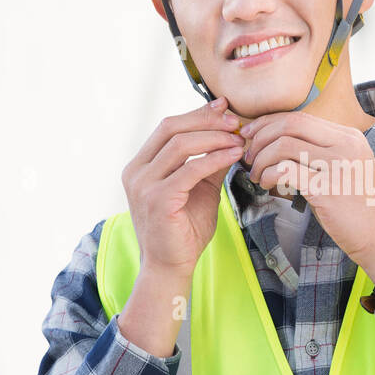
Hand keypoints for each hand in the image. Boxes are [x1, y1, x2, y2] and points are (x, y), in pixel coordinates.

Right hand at [121, 97, 244, 281]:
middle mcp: (136, 172)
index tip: (223, 107)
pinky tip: (233, 155)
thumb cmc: (184, 230)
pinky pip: (190, 170)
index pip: (168, 127)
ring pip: (180, 145)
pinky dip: (215, 158)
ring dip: (214, 138)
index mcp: (140, 166)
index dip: (196, 113)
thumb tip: (231, 134)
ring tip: (239, 139)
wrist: (171, 266)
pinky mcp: (158, 200)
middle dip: (205, 120)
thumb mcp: (199, 188)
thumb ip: (209, 162)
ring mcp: (143, 185)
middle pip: (171, 128)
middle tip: (235, 121)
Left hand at [240, 111, 374, 281]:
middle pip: (290, 124)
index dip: (270, 123)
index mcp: (349, 137)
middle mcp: (345, 145)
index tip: (253, 135)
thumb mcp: (349, 168)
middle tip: (249, 155)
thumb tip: (282, 144)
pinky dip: (269, 175)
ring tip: (258, 176)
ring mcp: (337, 166)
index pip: (301, 117)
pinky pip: (285, 171)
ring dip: (262, 160)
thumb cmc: (360, 208)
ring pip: (283, 146)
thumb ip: (323, 152)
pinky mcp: (326, 189)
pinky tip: (267, 185)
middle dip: (261, 137)